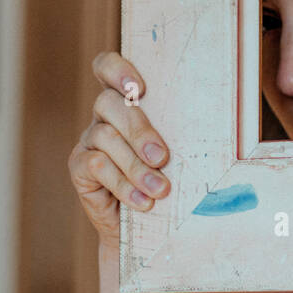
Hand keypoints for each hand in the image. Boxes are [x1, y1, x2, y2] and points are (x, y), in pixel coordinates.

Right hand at [68, 51, 170, 246]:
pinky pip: (96, 166)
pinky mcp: (78, 166)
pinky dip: (123, 184)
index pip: (107, 68)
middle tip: (162, 157)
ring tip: (160, 190)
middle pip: (108, 103)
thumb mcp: (178, 152)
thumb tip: (213, 129)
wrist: (143, 224)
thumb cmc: (168, 178)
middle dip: (138, 130)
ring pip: (105, 137)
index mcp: (127, 102)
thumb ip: (180, 134)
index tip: (139, 88)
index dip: (117, 70)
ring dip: (136, 166)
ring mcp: (89, 140)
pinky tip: (143, 202)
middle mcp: (104, 116)